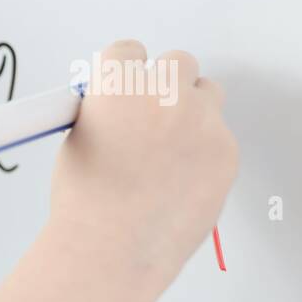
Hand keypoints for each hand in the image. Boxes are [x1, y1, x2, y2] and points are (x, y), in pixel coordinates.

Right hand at [47, 39, 238, 281]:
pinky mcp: (226, 152)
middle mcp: (162, 94)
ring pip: (207, 95)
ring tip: (166, 151)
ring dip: (190, 111)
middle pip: (177, 62)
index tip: (122, 87)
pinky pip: (219, 137)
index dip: (122, 73)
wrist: (111, 250)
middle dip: (164, 84)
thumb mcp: (76, 142)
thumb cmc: (85, 204)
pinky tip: (177, 180)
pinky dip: (202, 153)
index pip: (127, 51)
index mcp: (116, 86)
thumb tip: (123, 106)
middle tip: (148, 116)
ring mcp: (200, 121)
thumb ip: (105, 112)